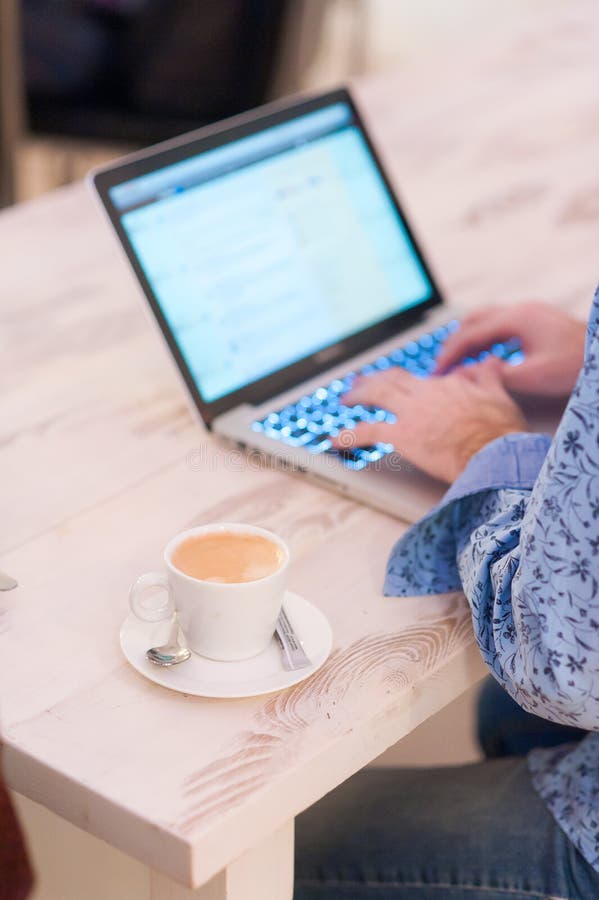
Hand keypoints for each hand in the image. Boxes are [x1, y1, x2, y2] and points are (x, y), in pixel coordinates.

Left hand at [333, 362, 525, 482]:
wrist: (495, 452)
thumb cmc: (501, 432)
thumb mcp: (500, 395)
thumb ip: (487, 377)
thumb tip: (486, 363)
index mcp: (448, 384)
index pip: (421, 378)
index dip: (406, 380)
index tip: (398, 384)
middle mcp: (425, 393)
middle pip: (391, 379)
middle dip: (373, 379)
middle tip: (360, 382)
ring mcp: (412, 413)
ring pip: (376, 395)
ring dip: (357, 395)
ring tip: (345, 399)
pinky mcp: (403, 436)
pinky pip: (368, 431)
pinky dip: (348, 434)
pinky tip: (334, 439)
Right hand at [435, 301, 585, 396]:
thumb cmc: (575, 365)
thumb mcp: (534, 377)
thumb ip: (496, 376)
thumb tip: (466, 376)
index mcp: (517, 319)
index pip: (470, 334)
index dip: (449, 354)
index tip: (436, 371)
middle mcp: (521, 310)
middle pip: (473, 321)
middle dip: (454, 343)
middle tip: (442, 365)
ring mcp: (529, 313)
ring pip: (486, 321)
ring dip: (469, 340)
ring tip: (459, 363)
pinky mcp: (536, 321)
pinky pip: (501, 326)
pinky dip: (486, 340)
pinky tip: (486, 358)